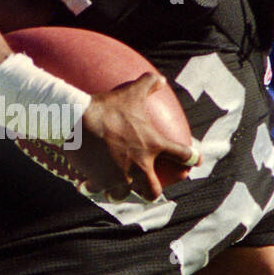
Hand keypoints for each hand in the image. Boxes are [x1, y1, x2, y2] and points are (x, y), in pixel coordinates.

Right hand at [72, 73, 197, 201]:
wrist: (79, 120)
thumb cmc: (107, 107)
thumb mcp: (130, 92)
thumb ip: (147, 85)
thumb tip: (160, 79)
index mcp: (152, 146)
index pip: (179, 154)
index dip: (190, 159)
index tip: (194, 162)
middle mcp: (140, 166)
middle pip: (152, 190)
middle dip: (152, 192)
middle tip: (148, 189)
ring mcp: (119, 177)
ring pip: (122, 195)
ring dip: (119, 194)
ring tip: (114, 193)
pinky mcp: (99, 180)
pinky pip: (96, 188)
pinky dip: (90, 187)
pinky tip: (84, 186)